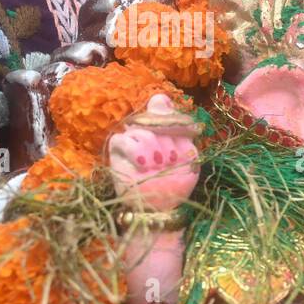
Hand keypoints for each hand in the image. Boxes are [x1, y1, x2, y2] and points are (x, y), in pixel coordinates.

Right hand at [107, 94, 199, 210]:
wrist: (161, 206)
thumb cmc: (176, 182)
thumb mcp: (187, 155)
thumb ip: (179, 128)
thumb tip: (161, 97)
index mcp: (166, 129)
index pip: (164, 108)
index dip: (174, 122)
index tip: (182, 139)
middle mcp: (148, 130)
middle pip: (156, 119)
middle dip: (167, 141)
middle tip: (170, 160)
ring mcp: (132, 139)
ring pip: (141, 130)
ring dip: (153, 149)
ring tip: (158, 165)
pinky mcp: (116, 150)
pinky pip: (122, 139)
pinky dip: (136, 151)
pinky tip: (144, 165)